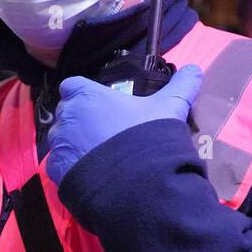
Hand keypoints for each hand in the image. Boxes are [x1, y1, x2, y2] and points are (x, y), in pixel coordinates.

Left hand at [46, 65, 202, 185]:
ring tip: (98, 156)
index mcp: (86, 95)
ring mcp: (59, 144)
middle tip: (103, 133)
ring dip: (73, 144)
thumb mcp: (169, 108)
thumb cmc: (148, 136)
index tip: (98, 104)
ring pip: (60, 139)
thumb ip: (181, 86)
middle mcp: (66, 116)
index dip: (83, 94)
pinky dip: (71, 167)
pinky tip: (92, 174)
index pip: (72, 86)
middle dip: (79, 120)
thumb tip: (195, 69)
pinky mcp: (56, 170)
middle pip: (66, 113)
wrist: (137, 183)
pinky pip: (59, 164)